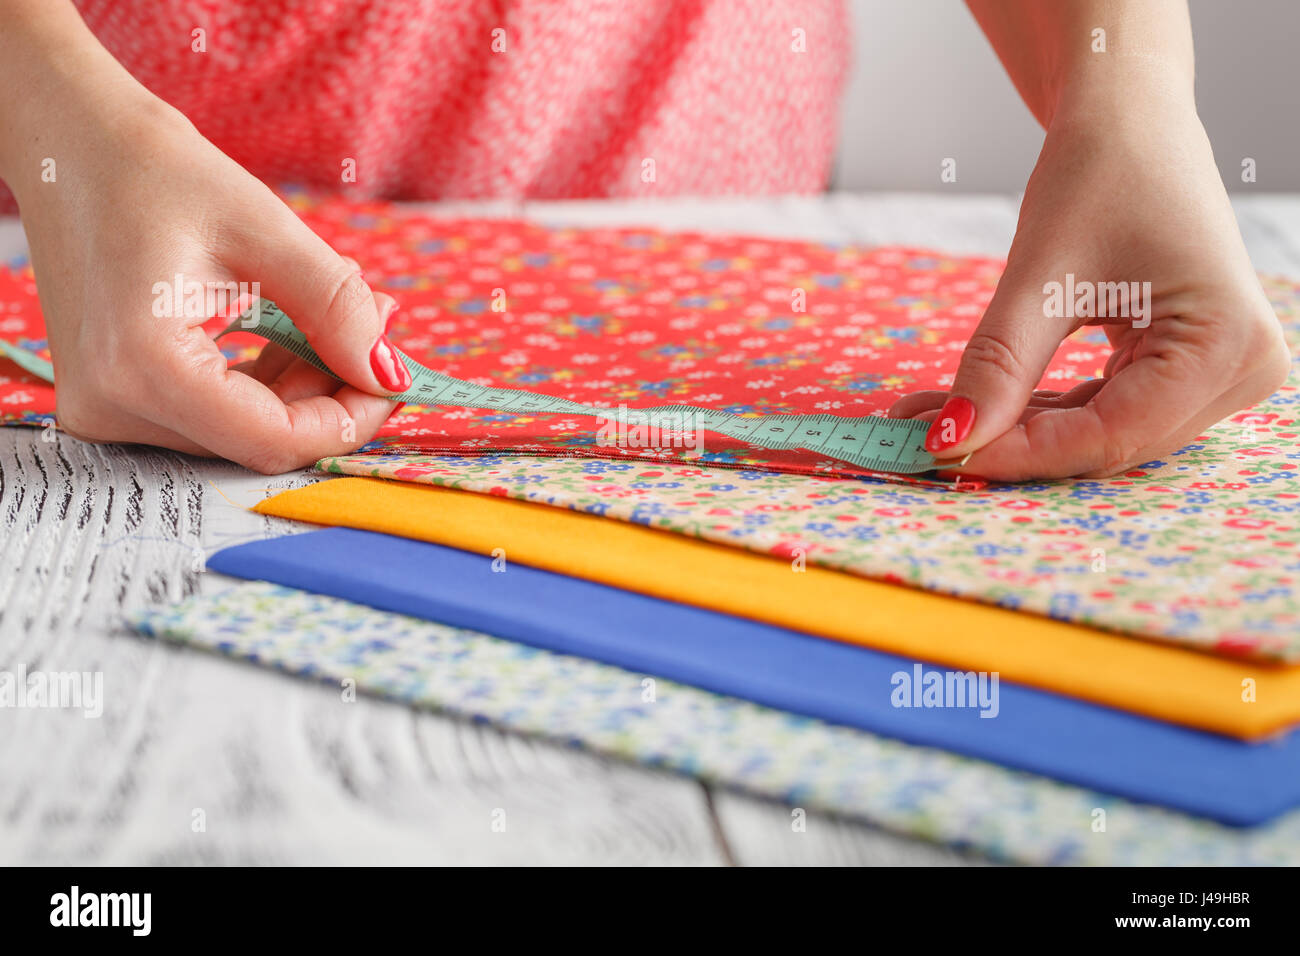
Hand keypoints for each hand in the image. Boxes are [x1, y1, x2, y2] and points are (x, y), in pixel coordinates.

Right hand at [10, 86, 409, 473]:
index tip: (393, 379)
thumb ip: (338, 311)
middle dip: (328, 396)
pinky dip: (261, 385)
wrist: (72, 146)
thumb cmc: (158, 173)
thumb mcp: (268, 233)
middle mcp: (111, 405)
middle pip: (257, 441)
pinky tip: (286, 335)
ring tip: (326, 319)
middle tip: (370, 332)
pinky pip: (209, 416)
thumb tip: (390, 377)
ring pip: (239, 433)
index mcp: (143, 367)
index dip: (348, 419)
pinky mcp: (111, 398)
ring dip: (299, 389)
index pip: (274, 440)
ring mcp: (103, 408)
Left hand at [889, 92, 1288, 480]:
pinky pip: (1106, 408)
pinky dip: (1040, 408)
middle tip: (920, 436)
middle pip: (1106, 441)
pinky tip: (974, 403)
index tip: (940, 454)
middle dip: (1009, 439)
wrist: (1128, 119)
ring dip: (1016, 427)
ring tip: (929, 415)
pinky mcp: (1188, 365)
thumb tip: (950, 444)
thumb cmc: (1099, 175)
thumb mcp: (1039, 280)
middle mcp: (1240, 370)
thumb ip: (997, 369)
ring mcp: (1221, 371)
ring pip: (1099, 432)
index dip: (1019, 453)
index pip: (1109, 436)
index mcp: (1225, 347)